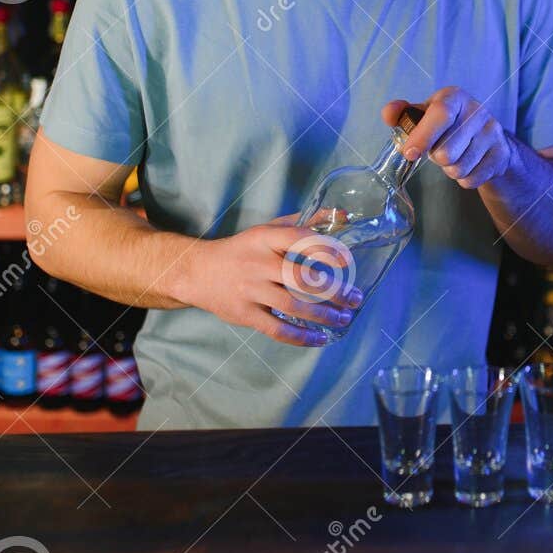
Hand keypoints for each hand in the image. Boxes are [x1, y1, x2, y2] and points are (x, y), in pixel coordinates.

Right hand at [171, 219, 363, 346]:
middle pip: (300, 277)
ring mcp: (250, 290)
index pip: (298, 240)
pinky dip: (300, 336)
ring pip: (291, 305)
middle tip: (355, 298)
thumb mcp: (268, 230)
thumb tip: (342, 215)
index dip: (324, 249)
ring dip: (322, 315)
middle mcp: (257, 263)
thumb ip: (304, 223)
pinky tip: (319, 338)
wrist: (197, 272)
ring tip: (344, 319)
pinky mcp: (244, 314)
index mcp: (264, 238)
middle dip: (332, 291)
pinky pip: (275, 328)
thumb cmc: (243, 249)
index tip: (347, 261)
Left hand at [383, 87, 513, 189]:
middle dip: (436, 158)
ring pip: (458, 168)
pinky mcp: (501, 153)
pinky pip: (471, 179)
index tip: (409, 153)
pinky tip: (467, 165)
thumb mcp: (427, 114)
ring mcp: (492, 132)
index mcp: (455, 97)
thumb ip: (404, 114)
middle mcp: (477, 111)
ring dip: (450, 169)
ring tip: (454, 157)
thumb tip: (388, 114)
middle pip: (446, 150)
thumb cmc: (449, 125)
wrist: (489, 139)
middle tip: (439, 151)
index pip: (441, 114)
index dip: (422, 136)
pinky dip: (463, 179)